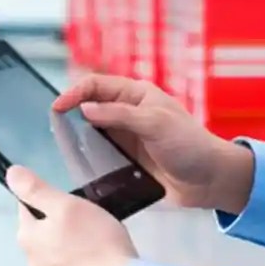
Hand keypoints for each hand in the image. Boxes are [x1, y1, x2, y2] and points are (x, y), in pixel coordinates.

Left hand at [7, 165, 135, 265]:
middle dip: (59, 217)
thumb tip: (11, 173)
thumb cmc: (94, 240)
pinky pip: (69, 260)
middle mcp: (32, 259)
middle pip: (41, 226)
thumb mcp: (64, 205)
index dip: (46, 197)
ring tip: (93, 233)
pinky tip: (96, 251)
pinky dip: (79, 253)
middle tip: (83, 216)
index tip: (67, 201)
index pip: (25, 205)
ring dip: (70, 235)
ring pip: (56, 243)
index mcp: (26, 237)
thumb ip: (35, 189)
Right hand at [54, 74, 254, 213]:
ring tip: (63, 147)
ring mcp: (125, 137)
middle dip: (71, 113)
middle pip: (89, 107)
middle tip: (54, 128)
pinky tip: (80, 164)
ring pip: (91, 132)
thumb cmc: (189, 145)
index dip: (75, 92)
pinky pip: (99, 155)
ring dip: (78, 138)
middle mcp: (127, 113)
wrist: (210, 180)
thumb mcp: (155, 124)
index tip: (57, 107)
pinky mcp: (125, 159)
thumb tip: (84, 109)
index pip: (96, 85)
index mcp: (136, 94)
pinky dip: (88, 158)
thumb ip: (119, 115)